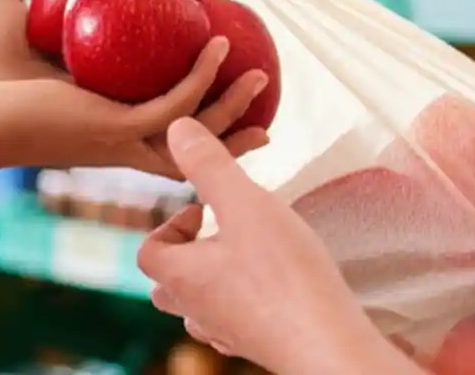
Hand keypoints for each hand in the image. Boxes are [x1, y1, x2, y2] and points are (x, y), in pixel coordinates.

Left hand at [0, 0, 266, 175]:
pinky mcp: (114, 131)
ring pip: (197, 121)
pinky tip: (216, 45)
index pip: (164, 70)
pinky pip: (174, 108)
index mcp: (109, 100)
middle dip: (223, 62)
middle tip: (239, 11)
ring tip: (260, 68)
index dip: (189, 24)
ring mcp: (122, 131)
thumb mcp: (10, 4)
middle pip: (192, 98)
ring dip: (232, 95)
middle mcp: (122, 123)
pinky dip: (200, 79)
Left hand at [137, 119, 421, 374]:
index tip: (204, 207)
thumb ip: (210, 165)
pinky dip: (240, 303)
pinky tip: (271, 289)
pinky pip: (234, 323)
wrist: (326, 342)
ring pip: (199, 307)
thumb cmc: (285, 274)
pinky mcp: (258, 345)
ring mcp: (227, 332)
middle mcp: (197, 309)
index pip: (149, 250)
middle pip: (167, 284)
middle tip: (220, 231)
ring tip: (246, 256)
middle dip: (186, 253)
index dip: (169, 224)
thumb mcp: (247, 203)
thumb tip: (176, 129)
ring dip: (211, 279)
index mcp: (183, 275)